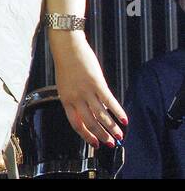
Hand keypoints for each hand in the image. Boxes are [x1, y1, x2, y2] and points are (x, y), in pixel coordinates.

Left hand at [50, 32, 126, 147]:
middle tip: (111, 143)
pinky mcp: (97, 83)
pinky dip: (118, 112)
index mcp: (65, 99)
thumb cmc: (67, 64)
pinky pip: (109, 102)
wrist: (67, 47)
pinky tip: (125, 119)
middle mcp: (75, 98)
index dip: (87, 136)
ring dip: (112, 127)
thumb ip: (75, 100)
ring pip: (101, 115)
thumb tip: (88, 114)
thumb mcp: (65, 85)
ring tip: (120, 135)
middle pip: (90, 123)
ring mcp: (86, 91)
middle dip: (102, 135)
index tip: (95, 144)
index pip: (76, 124)